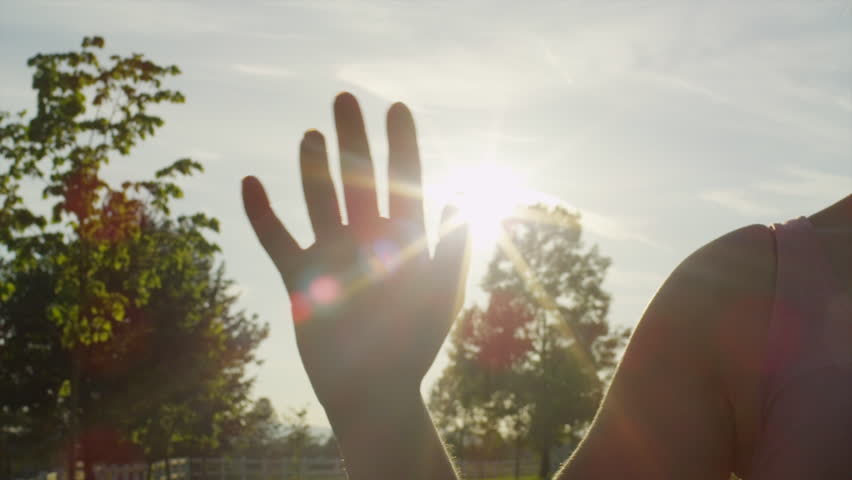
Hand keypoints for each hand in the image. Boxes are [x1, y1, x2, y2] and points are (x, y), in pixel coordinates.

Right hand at [242, 93, 468, 415]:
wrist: (372, 390)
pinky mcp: (300, 277)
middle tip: (344, 99)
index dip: (401, 144)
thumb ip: (452, 247)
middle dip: (352, 140)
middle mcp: (366, 239)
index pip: (404, 180)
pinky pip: (276, 239)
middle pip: (357, 179)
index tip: (396, 108)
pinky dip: (261, 214)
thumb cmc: (414, 345)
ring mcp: (331, 255)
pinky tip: (250, 183)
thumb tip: (459, 196)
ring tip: (312, 136)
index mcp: (403, 239)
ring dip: (312, 168)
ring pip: (319, 200)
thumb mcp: (440, 294)